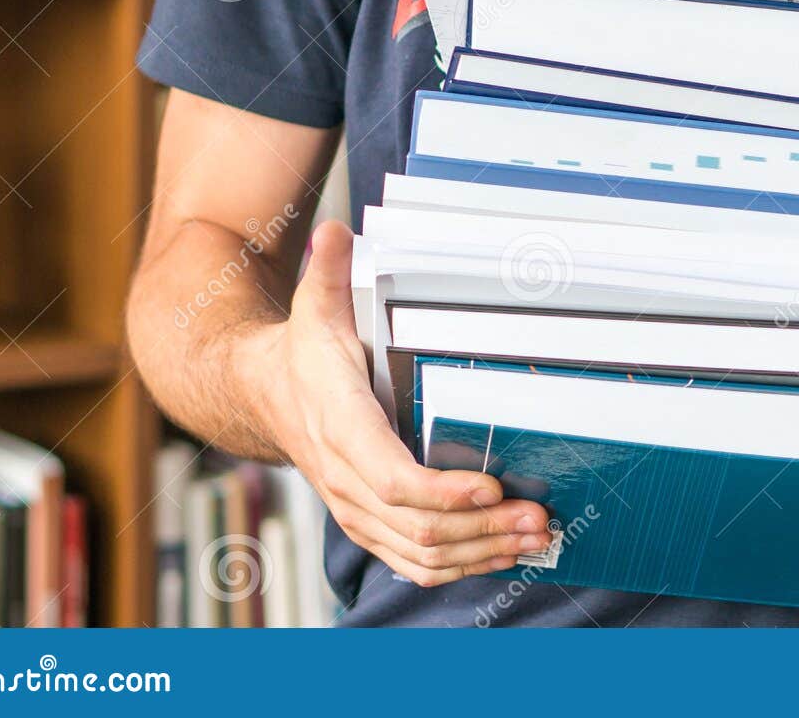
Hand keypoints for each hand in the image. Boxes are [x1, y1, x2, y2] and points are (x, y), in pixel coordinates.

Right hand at [247, 220, 551, 587]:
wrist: (261, 394)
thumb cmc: (301, 352)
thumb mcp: (313, 306)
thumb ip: (328, 271)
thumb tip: (336, 231)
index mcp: (341, 428)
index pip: (393, 478)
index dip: (444, 492)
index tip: (492, 487)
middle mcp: (346, 479)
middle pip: (418, 526)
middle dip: (483, 528)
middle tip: (537, 518)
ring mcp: (354, 508)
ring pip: (419, 553)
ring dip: (481, 551)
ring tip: (534, 538)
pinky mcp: (365, 522)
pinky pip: (410, 561)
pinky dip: (458, 566)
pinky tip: (499, 554)